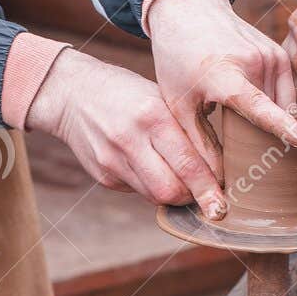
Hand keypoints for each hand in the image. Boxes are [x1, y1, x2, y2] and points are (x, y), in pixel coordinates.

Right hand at [26, 47, 223, 216]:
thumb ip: (184, 131)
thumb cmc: (127, 94)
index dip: (209, 188)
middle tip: (206, 195)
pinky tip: (152, 171)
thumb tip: (216, 168)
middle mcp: (130, 140)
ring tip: (183, 184)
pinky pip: (137, 191)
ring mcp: (113, 161)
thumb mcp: (160, 99)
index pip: (188, 164)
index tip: (223, 201)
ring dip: (174, 196)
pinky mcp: (103, 175)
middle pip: (171, 190)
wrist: (73, 93)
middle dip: (193, 198)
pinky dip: (151, 187)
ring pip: (154, 196)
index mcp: (152, 116)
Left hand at [146, 0, 296, 188]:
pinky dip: (278, 106)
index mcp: (226, 76)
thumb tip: (217, 183)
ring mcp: (271, 55)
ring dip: (274, 123)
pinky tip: (258, 110)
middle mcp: (255, 63)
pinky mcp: (281, 54)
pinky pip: (288, 92)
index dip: (282, 126)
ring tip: (247, 127)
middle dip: (266, 141)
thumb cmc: (178, 60)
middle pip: (274, 117)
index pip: (260, 106)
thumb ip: (199, 146)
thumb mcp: (179, 107)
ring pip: (285, 106)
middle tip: (244, 153)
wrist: (190, 10)